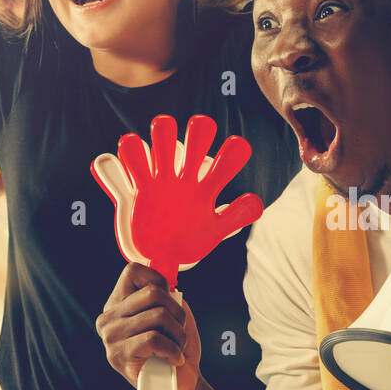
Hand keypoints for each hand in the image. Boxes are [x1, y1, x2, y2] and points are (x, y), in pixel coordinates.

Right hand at [97, 114, 264, 286]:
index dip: (231, 153)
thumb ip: (235, 216)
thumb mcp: (216, 230)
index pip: (225, 160)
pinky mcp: (142, 185)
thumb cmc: (191, 240)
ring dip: (163, 135)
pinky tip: (137, 168)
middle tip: (194, 156)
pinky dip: (133, 152)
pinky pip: (135, 157)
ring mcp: (164, 178)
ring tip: (161, 162)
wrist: (162, 255)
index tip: (231, 158)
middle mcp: (188, 176)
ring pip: (164, 138)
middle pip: (196, 136)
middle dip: (198, 134)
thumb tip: (258, 202)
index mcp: (207, 187)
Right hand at [97, 262, 203, 389]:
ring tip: (176, 346)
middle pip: (153, 293)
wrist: (181, 385)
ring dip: (178, 333)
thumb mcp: (173, 313)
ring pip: (158, 315)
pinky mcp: (120, 356)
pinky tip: (174, 358)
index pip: (132, 271)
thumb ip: (166, 294)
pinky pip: (155, 339)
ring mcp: (111, 338)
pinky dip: (173, 349)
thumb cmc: (176, 347)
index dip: (158, 280)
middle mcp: (108, 318)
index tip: (169, 300)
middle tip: (178, 331)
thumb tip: (168, 286)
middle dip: (177, 313)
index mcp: (117, 304)